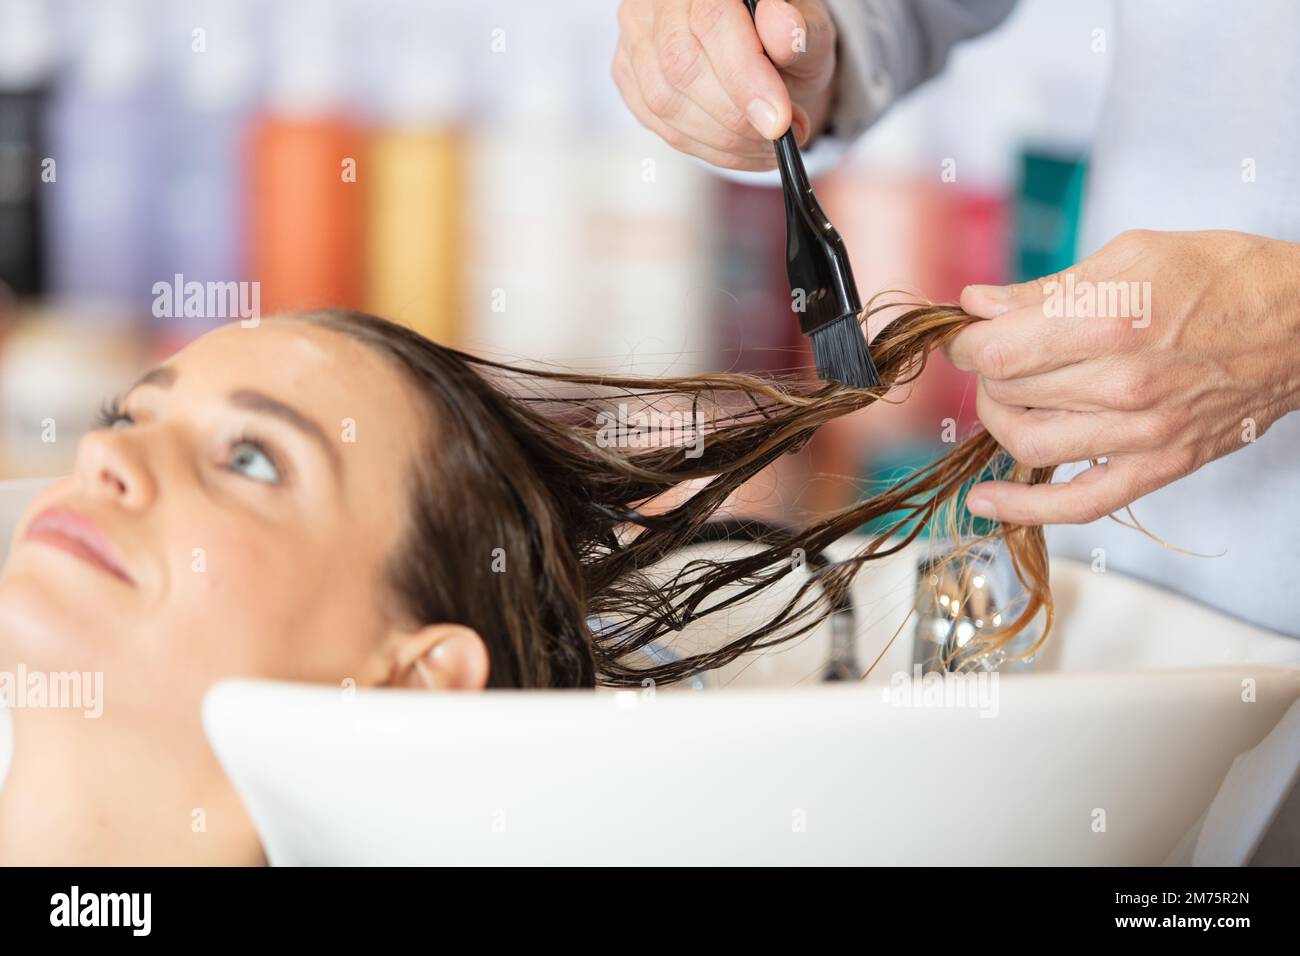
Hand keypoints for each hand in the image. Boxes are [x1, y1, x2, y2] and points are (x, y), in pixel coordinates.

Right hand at [613, 0, 837, 170]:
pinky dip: (707, 148)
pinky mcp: (628, 74)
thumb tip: (784, 30)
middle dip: (737, 117)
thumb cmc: (783, 38)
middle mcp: (657, 1)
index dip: (745, 78)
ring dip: (724, 140)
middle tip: (781, 133)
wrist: (761, 52)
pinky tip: (740, 148)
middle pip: (682, 67)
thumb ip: (801, 32)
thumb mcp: (809, 30)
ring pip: (666, 103)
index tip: (779, 122)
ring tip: (766, 144)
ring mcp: (635, 37)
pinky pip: (660, 124)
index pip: (712, 22)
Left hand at [946, 229, 1299, 524]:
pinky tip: (984, 502)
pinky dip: (1024, 508)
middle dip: (985, 371)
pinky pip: (1078, 504)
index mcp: (1110, 319)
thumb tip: (978, 305)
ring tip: (1004, 396)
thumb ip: (1046, 287)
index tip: (966, 335)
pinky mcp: (1158, 467)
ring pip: (1027, 442)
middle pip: (1006, 393)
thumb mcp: (1132, 255)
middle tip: (995, 354)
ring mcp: (1141, 433)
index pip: (996, 351)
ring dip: (999, 418)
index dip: (967, 344)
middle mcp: (1122, 383)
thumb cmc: (1224, 276)